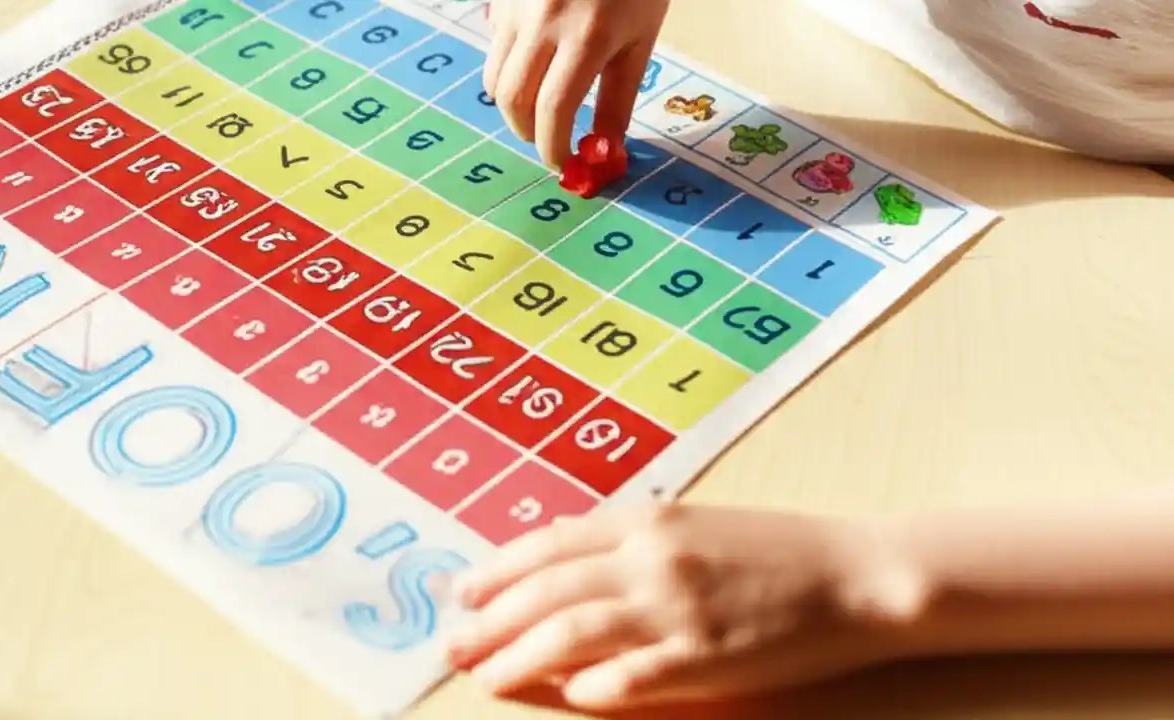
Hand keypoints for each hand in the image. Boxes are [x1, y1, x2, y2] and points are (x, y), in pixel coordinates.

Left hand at [447, 503, 926, 710]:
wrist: (856, 574)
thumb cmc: (776, 549)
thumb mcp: (693, 523)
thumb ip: (626, 536)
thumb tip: (558, 555)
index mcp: (646, 519)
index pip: (548, 546)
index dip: (497, 570)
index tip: (462, 592)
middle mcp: (650, 558)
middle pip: (545, 591)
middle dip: (490, 619)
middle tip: (453, 643)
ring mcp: (674, 608)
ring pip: (568, 634)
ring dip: (518, 658)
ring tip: (485, 675)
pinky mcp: (702, 657)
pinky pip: (625, 677)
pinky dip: (584, 689)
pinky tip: (561, 696)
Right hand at [484, 0, 669, 167]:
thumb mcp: (640, 40)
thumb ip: (617, 99)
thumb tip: (603, 153)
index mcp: (588, 35)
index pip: (554, 109)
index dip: (552, 147)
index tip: (562, 165)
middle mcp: (545, 20)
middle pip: (512, 100)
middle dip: (527, 132)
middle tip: (548, 140)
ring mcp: (518, 6)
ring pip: (494, 77)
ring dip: (514, 106)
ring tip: (540, 107)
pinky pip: (494, 47)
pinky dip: (508, 69)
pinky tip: (535, 62)